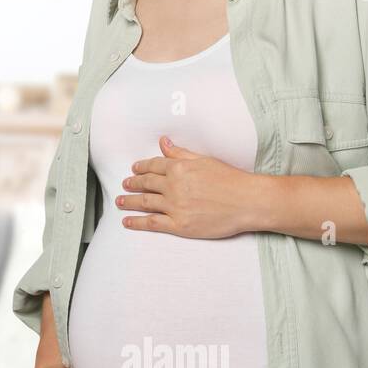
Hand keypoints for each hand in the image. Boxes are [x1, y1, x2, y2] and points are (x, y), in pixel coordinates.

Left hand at [116, 135, 263, 238]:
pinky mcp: (179, 225)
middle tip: (125, 185)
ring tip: (119, 201)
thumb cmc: (231, 180)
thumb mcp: (204, 160)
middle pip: (146, 184)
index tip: (134, 169)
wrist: (248, 202)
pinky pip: (152, 223)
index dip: (141, 167)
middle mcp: (173, 186)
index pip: (153, 166)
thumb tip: (163, 141)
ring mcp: (175, 206)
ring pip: (144, 203)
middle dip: (133, 184)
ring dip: (129, 201)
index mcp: (179, 168)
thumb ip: (180, 153)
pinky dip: (136, 222)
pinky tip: (126, 221)